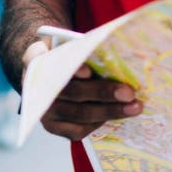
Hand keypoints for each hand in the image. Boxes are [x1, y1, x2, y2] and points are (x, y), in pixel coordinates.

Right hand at [22, 40, 143, 141]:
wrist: (45, 72)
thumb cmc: (64, 52)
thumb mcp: (65, 41)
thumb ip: (78, 44)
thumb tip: (109, 47)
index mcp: (37, 61)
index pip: (52, 66)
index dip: (70, 70)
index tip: (89, 71)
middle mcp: (36, 90)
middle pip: (73, 93)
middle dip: (103, 93)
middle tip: (129, 92)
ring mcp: (44, 112)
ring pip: (80, 114)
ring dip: (110, 111)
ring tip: (134, 107)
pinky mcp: (54, 127)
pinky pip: (79, 130)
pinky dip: (100, 122)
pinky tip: (118, 114)